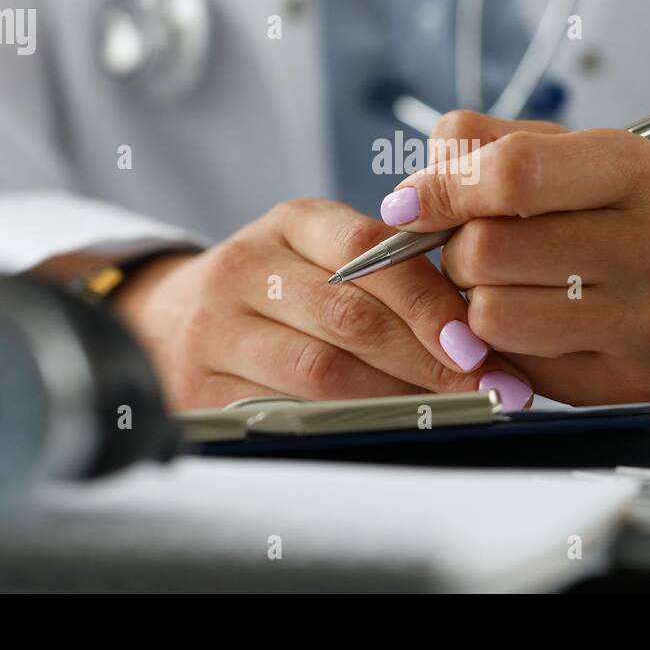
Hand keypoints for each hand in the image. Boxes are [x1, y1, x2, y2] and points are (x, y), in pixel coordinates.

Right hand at [109, 199, 532, 410]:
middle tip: (482, 387)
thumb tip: (479, 325)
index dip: (428, 301)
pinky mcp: (203, 388)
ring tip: (446, 410)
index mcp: (293, 222)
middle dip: (427, 358)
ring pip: (320, 370)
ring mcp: (218, 330)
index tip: (477, 343)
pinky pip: (286, 411)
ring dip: (395, 397)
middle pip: (349, 316)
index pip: (368, 251)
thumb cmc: (276, 286)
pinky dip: (345, 422)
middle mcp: (248, 268)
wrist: (167, 320)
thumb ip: (388, 271)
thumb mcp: (322, 251)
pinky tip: (385, 427)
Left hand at [378, 112, 649, 408]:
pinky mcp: (626, 384)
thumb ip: (499, 145)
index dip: (439, 189)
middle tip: (470, 250)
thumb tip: (419, 177)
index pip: (511, 173)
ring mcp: (645, 321)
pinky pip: (518, 367)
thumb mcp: (592, 158)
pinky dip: (504, 348)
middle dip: (453, 251)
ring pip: (492, 316)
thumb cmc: (647, 222)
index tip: (406, 204)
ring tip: (502, 288)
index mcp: (635, 169)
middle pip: (486, 250)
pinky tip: (533, 327)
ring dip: (473, 305)